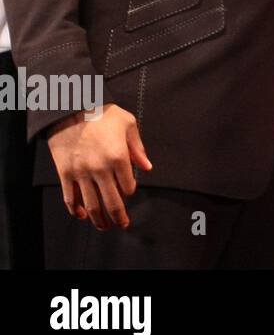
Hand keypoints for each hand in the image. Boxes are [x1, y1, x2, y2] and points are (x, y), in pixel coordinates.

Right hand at [46, 104, 151, 229]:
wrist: (70, 108)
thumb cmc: (102, 114)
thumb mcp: (128, 124)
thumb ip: (138, 148)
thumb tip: (147, 167)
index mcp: (118, 157)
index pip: (128, 186)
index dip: (130, 190)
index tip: (129, 189)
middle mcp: (100, 169)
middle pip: (111, 201)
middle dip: (118, 217)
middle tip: (122, 224)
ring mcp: (81, 173)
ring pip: (91, 204)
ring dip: (99, 219)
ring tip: (105, 226)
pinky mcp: (65, 173)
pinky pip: (70, 197)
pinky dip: (76, 210)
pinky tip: (82, 215)